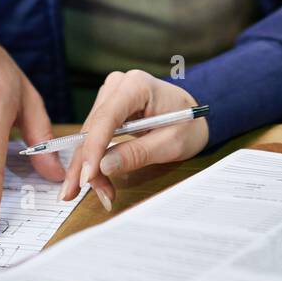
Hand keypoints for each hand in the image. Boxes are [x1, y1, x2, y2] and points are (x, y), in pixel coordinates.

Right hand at [60, 69, 208, 210]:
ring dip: (89, 166)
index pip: (106, 117)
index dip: (93, 149)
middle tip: (86, 195)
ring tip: (99, 192)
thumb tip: (104, 166)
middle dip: (88, 165)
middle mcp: (118, 85)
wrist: (195, 113)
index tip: (87, 177)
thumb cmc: (189, 125)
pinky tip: (94, 179)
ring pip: (88, 135)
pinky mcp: (107, 107)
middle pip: (93, 128)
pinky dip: (94, 159)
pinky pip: (94, 135)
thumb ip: (138, 153)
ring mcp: (110, 95)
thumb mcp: (171, 143)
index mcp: (137, 85)